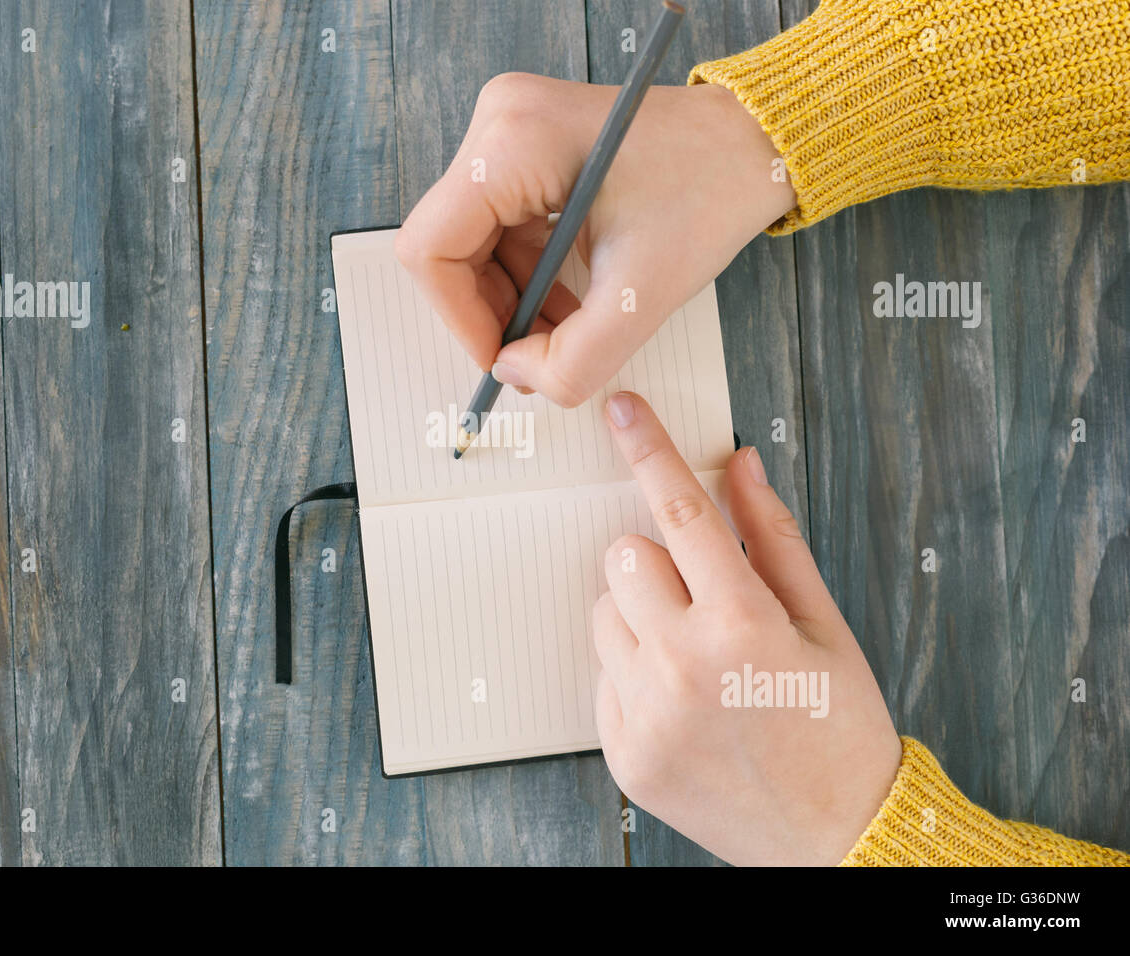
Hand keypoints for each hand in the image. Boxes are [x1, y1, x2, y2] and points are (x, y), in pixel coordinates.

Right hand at [395, 73, 795, 406]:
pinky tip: (569, 297)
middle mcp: (498, 123)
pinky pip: (499, 226)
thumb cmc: (709, 193)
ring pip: (472, 242)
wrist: (751, 145)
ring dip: (513, 298)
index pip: (431, 248)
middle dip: (491, 312)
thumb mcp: (640, 298)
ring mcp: (509, 129)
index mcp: (514, 143)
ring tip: (568, 328)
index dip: (460, 318)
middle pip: (449, 247)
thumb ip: (570, 361)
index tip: (503, 359)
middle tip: (540, 355)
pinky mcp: (525, 144)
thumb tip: (515, 374)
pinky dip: (527, 273)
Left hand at [593, 392, 901, 865]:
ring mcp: (646, 715)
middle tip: (703, 596)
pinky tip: (684, 702)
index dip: (649, 451)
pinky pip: (602, 677)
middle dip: (657, 560)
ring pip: (604, 614)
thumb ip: (774, 538)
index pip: (680, 514)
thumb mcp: (824, 624)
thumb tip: (741, 465)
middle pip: (623, 557)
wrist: (839, 838)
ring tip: (696, 657)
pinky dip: (634, 674)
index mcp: (742, 625)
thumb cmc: (840, 724)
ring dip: (640, 617)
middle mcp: (683, 668)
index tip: (622, 409)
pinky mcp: (623, 753)